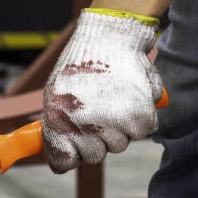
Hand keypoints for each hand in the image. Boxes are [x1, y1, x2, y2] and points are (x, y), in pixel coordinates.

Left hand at [43, 10, 162, 172]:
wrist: (109, 34)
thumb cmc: (81, 62)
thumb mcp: (56, 93)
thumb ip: (58, 127)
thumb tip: (64, 160)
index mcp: (57, 120)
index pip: (63, 163)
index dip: (72, 155)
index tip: (76, 144)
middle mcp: (82, 125)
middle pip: (95, 156)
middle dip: (98, 139)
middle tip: (99, 110)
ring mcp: (110, 122)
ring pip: (119, 144)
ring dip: (120, 126)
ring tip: (114, 97)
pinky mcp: (137, 116)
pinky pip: (142, 132)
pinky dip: (140, 117)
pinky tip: (131, 95)